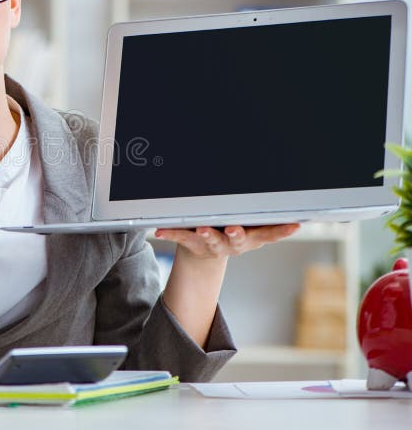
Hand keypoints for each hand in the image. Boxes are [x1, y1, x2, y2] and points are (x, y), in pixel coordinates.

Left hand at [154, 223, 300, 259]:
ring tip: (202, 229)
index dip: (282, 231)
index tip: (294, 225)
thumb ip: (263, 216)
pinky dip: (170, 233)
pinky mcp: (192, 244)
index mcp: (252, 237)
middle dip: (237, 234)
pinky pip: (180, 237)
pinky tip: (159, 230)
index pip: (271, 234)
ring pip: (210, 241)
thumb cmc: (233, 231)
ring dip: (207, 235)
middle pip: (238, 239)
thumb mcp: (250, 226)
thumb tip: (288, 198)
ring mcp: (213, 245)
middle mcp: (234, 243)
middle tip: (234, 228)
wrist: (206, 254)